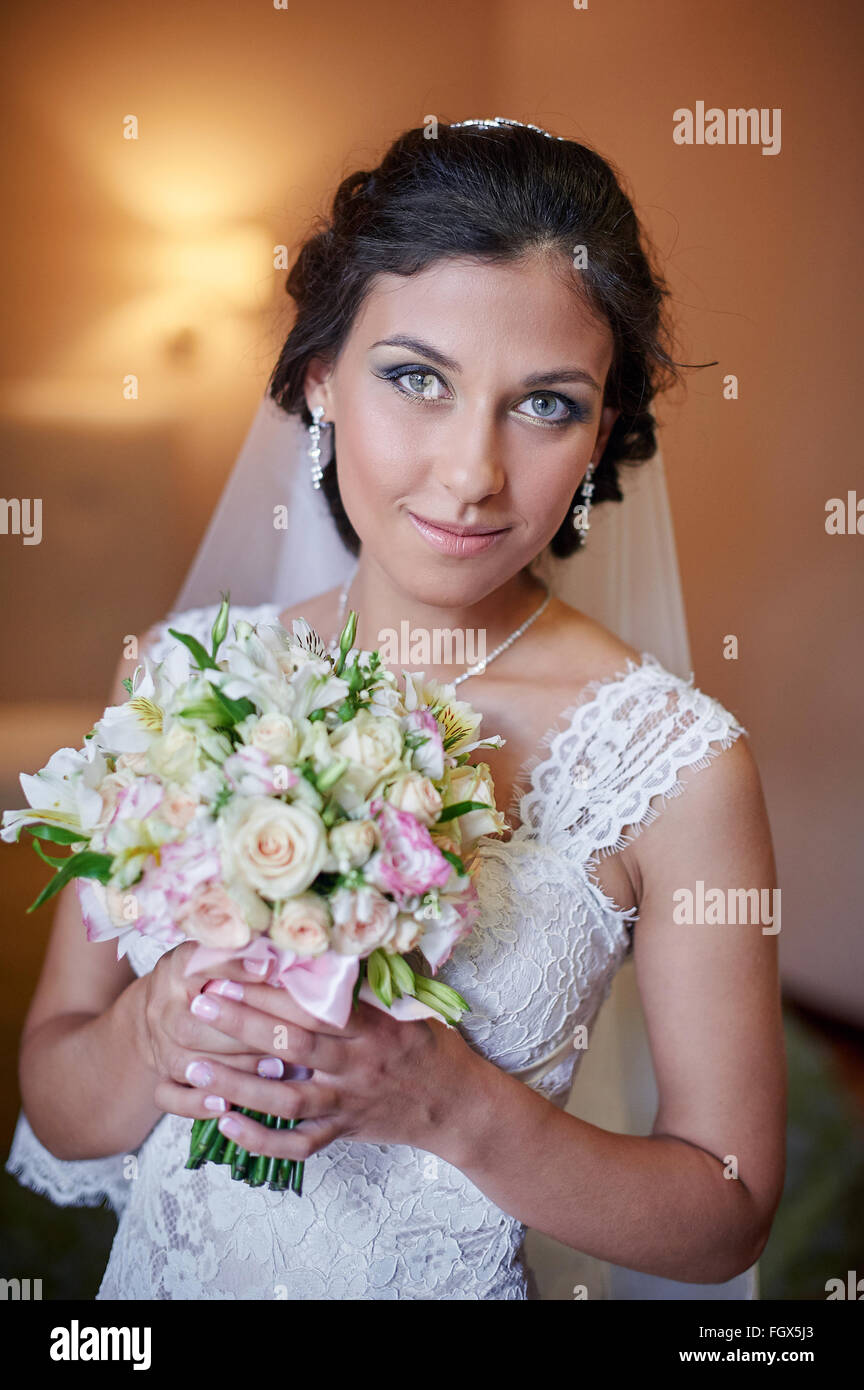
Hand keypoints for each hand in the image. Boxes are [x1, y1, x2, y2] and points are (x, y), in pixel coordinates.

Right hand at [137, 941, 285, 1118]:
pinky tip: (227, 1105)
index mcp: (178, 968)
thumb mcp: (222, 952)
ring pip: (189, 1065)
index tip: (269, 968)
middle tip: (288, 1041)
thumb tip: (280, 957)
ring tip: (280, 1071)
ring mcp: (158, 1045)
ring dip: (237, 1071)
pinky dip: (196, 1104)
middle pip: (193, 1027)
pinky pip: (169, 1097)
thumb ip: (247, 952)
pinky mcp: (160, 1075)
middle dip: (244, 1036)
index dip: (235, 967)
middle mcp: (161, 1008)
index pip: (202, 965)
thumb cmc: (208, 974)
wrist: (165, 1004)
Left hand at [155, 955, 479, 1162]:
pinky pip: (298, 1143)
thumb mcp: (414, 1002)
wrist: (458, 1105)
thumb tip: (349, 924)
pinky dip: (261, 1139)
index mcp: (376, 1025)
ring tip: (194, 1068)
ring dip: (237, 1085)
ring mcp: (348, 1102)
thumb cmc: (431, 1044)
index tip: (234, 969)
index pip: (318, 1005)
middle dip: (243, 1025)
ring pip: (286, 1100)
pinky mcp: (343, 1132)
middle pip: (294, 1046)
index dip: (274, 988)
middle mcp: (359, 1064)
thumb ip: (380, 971)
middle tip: (199, 1004)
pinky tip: (226, 1123)